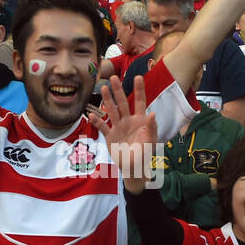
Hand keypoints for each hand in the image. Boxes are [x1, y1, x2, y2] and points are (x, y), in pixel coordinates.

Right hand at [88, 75, 157, 193]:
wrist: (134, 167)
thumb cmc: (145, 153)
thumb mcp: (151, 141)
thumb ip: (152, 127)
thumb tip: (152, 113)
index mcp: (140, 120)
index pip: (140, 101)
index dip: (139, 89)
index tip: (137, 76)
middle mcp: (128, 120)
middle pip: (122, 102)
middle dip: (118, 90)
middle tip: (113, 77)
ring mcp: (118, 127)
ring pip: (112, 111)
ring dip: (107, 100)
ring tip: (102, 88)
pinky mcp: (110, 136)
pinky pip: (102, 127)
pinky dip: (97, 122)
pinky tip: (91, 115)